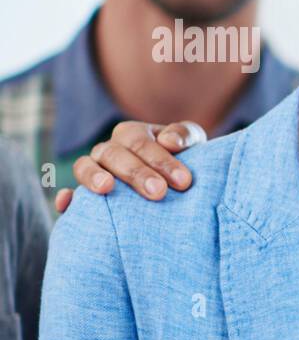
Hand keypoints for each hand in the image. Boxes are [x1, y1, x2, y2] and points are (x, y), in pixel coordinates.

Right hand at [54, 119, 202, 213]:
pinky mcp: (85, 196)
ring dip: (93, 176)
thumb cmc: (184, 161)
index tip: (183, 181)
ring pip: (84, 166)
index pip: (141, 143)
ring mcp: (94, 171)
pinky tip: (67, 204)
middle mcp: (109, 150)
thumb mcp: (191, 143)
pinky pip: (69, 195)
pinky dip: (66, 198)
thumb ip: (184, 136)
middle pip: (113, 154)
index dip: (162, 160)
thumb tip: (168, 141)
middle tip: (158, 192)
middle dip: (136, 173)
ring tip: (106, 188)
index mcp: (132, 135)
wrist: (175, 184)